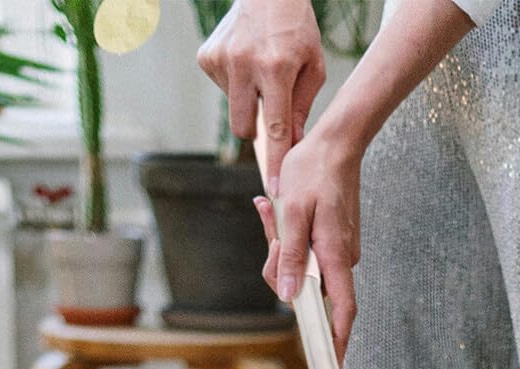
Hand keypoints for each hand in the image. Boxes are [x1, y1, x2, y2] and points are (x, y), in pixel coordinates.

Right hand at [196, 0, 326, 191]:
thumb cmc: (296, 30)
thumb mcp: (313, 68)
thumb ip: (302, 109)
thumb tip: (292, 146)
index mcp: (276, 68)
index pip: (275, 128)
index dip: (276, 161)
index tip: (276, 188)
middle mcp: (244, 64)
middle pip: (244, 128)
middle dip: (258, 130)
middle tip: (272, 110)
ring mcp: (221, 59)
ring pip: (234, 110)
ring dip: (248, 103)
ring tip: (261, 74)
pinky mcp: (207, 57)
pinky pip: (223, 91)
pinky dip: (236, 86)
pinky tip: (246, 64)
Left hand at [254, 118, 360, 362]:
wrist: (337, 140)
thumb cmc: (314, 171)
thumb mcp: (292, 212)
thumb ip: (289, 255)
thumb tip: (287, 295)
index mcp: (335, 257)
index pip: (342, 313)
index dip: (337, 343)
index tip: (333, 368)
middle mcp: (342, 260)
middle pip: (311, 290)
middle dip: (283, 271)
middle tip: (269, 225)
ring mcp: (339, 250)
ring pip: (305, 268)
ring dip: (282, 249)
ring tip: (271, 208)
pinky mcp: (334, 240)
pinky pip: (308, 252)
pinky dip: (290, 239)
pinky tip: (278, 210)